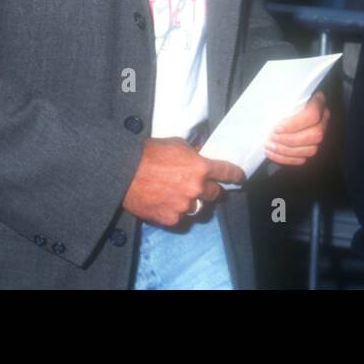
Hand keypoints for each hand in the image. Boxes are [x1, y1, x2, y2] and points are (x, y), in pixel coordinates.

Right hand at [122, 137, 244, 225]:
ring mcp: (184, 206)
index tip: (239, 178)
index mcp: (201, 168)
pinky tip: (166, 203)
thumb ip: (193, 153)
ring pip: (199, 208)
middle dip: (209, 189)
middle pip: (214, 193)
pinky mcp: (171, 219)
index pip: (227, 173)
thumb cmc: (150, 153)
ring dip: (194, 202)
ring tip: (180, 195)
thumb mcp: (177, 145)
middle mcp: (196, 188)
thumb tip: (202, 154)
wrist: (125, 172)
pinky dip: (176, 212)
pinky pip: (181, 218)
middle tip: (200, 186)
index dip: (235, 175)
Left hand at [267, 91, 329, 165]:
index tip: (277, 127)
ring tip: (269, 145)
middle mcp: (323, 119)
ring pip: (311, 149)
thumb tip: (271, 112)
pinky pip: (303, 158)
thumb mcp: (284, 96)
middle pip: (315, 134)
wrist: (285, 107)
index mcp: (318, 102)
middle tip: (272, 137)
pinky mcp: (312, 147)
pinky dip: (285, 159)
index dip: (295, 124)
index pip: (312, 114)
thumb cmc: (283, 99)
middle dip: (290, 139)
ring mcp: (320, 135)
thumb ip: (283, 102)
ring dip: (286, 151)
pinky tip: (272, 153)